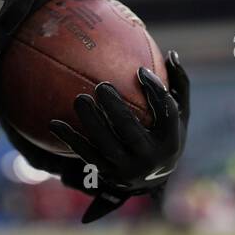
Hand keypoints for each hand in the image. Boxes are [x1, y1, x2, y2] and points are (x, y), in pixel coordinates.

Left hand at [49, 50, 188, 223]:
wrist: (151, 180)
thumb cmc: (165, 134)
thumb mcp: (180, 114)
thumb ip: (178, 84)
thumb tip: (172, 54)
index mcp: (171, 140)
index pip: (165, 112)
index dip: (154, 90)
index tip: (139, 70)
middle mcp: (149, 157)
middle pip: (129, 129)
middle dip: (114, 107)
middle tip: (102, 85)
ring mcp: (127, 168)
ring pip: (105, 143)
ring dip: (90, 121)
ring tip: (80, 99)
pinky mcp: (107, 174)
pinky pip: (86, 154)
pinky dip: (70, 138)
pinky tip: (54, 123)